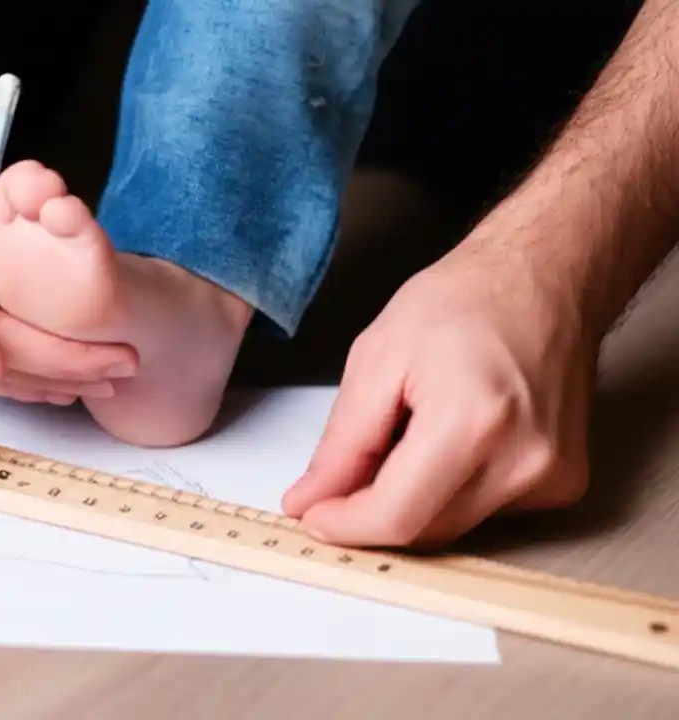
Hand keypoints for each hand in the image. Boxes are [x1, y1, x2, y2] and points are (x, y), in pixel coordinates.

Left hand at [281, 242, 595, 546]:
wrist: (546, 279)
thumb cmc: (466, 301)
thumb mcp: (376, 359)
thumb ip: (341, 444)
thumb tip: (308, 501)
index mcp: (473, 422)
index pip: (397, 516)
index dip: (345, 525)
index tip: (311, 514)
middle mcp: (522, 460)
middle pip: (422, 530)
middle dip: (371, 509)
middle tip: (347, 467)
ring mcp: (551, 478)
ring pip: (449, 527)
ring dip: (411, 497)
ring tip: (410, 430)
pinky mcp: (562, 484)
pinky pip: (482, 511)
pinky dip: (449, 488)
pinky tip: (450, 438)